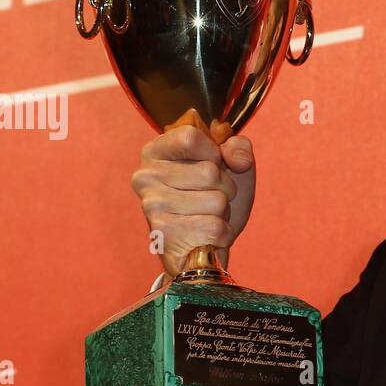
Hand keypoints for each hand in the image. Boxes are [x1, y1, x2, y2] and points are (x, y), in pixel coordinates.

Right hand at [131, 107, 255, 278]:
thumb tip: (238, 160)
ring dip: (223, 213)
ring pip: (216, 201)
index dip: (214, 153)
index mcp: (156, 151)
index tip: (214, 165)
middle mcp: (146, 175)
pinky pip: (214, 227)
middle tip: (211, 199)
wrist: (206, 249)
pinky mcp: (163, 234)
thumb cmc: (214, 201)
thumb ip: (239, 148)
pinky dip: (222, 234)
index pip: (190, 137)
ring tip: (207, 216)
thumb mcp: (232, 166)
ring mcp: (152, 205)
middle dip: (225, 189)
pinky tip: (208, 236)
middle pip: (209, 172)